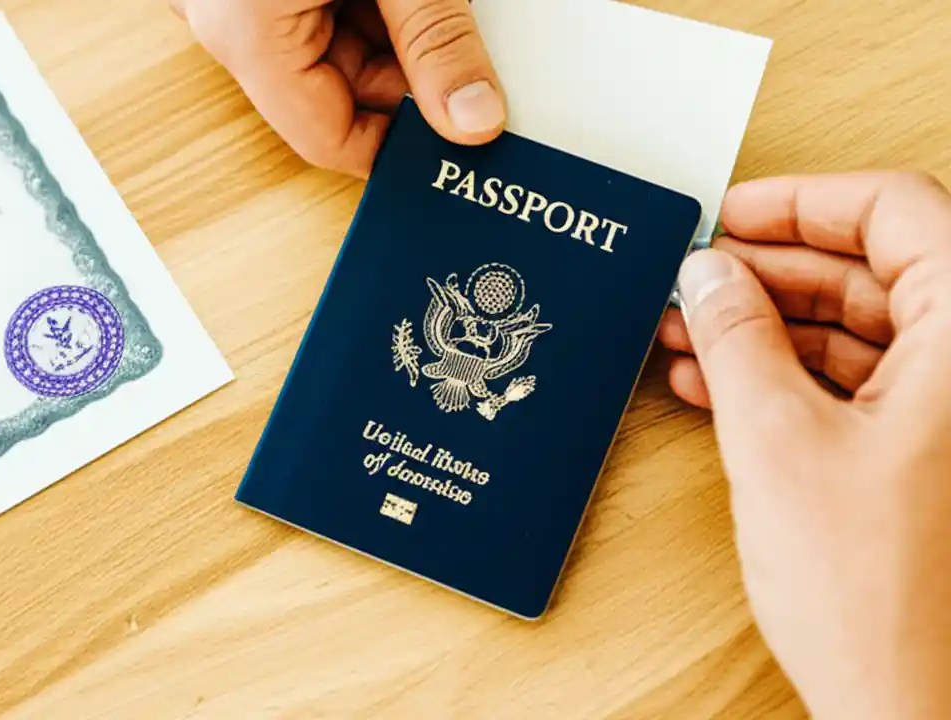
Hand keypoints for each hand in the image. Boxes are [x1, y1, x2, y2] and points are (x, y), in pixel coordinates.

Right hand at [169, 0, 506, 176]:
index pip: (331, 139)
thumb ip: (435, 40)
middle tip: (478, 65)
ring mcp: (244, 0)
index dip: (402, 148)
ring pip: (337, 48)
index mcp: (247, 36)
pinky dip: (377, 5)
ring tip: (442, 4)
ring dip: (398, 32)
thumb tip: (475, 118)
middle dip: (411, 77)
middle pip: (339, 93)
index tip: (464, 142)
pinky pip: (321, 12)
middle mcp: (234, 23)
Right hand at [659, 172, 950, 717]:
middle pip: (873, 269)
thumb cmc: (877, 597)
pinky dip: (785, 376)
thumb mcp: (777, 442)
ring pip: (859, 328)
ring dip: (767, 326)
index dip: (802, 202)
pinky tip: (714, 383)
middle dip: (770, 271)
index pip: (897, 211)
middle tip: (693, 278)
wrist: (910, 708)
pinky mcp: (929, 452)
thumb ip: (736, 338)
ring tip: (685, 333)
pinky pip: (856, 383)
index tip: (728, 212)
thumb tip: (706, 272)